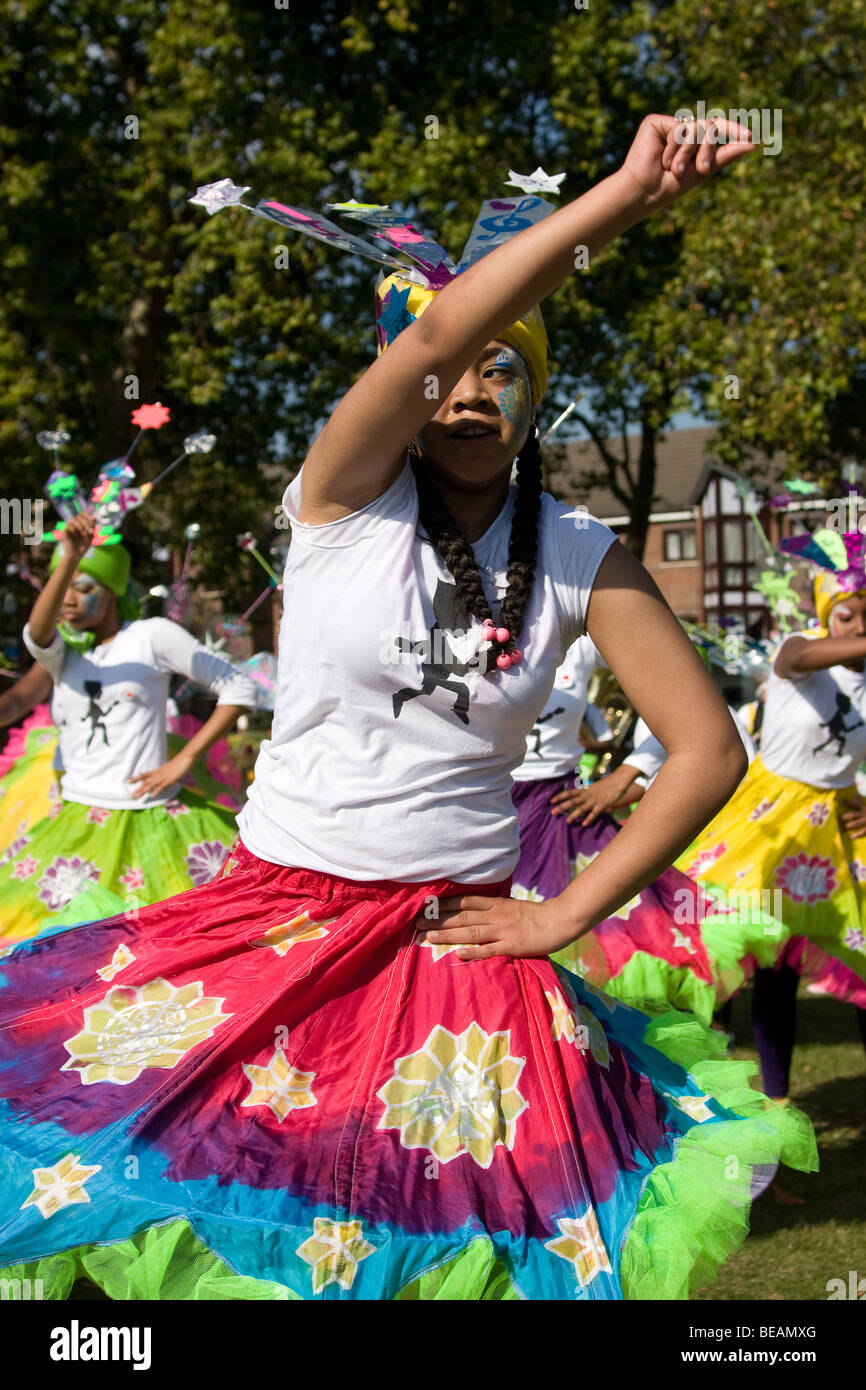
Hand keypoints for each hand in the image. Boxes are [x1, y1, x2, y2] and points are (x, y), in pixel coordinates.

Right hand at [59, 511, 96, 563]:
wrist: (76, 555)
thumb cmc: (83, 545)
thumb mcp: (90, 536)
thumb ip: (92, 527)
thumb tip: (94, 518)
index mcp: (80, 524)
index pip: (82, 514)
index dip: (87, 515)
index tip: (93, 519)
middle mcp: (74, 524)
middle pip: (78, 516)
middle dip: (86, 523)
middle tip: (90, 531)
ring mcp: (69, 527)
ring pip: (73, 519)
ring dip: (81, 526)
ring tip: (84, 535)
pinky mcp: (64, 531)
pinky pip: (68, 525)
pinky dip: (74, 529)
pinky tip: (76, 536)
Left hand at [128, 750, 192, 799]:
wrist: (186, 757)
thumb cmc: (179, 762)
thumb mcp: (169, 768)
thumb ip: (165, 773)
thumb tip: (162, 777)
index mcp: (158, 771)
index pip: (144, 775)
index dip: (135, 778)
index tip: (127, 782)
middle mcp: (159, 774)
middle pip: (146, 782)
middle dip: (138, 789)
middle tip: (130, 796)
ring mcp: (164, 777)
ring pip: (151, 784)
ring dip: (143, 791)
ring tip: (136, 796)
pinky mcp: (170, 779)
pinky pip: (162, 786)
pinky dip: (156, 791)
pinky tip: (152, 796)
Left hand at [415, 894, 575, 961]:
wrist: (560, 920)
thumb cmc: (536, 914)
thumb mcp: (512, 906)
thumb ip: (494, 908)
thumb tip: (474, 909)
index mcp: (496, 904)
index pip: (464, 901)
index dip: (444, 903)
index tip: (426, 905)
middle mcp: (495, 915)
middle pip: (462, 916)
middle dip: (438, 919)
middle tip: (417, 922)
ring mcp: (503, 931)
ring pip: (470, 932)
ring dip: (448, 934)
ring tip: (428, 936)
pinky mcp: (512, 945)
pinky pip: (490, 950)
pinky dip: (474, 952)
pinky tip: (458, 955)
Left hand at [550, 771, 635, 824]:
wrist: (618, 781)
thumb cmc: (607, 784)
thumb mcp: (594, 787)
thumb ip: (587, 792)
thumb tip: (581, 795)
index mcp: (585, 790)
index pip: (569, 792)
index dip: (560, 796)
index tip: (551, 800)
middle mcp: (587, 795)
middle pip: (572, 801)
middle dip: (562, 807)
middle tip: (553, 812)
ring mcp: (594, 800)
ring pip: (582, 808)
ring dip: (574, 815)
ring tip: (567, 821)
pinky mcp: (602, 805)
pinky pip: (594, 813)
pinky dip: (589, 819)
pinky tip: (584, 824)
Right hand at [619, 113, 755, 212]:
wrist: (646, 191)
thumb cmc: (671, 186)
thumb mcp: (703, 171)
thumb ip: (724, 155)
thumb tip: (753, 144)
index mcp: (695, 141)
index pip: (718, 128)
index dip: (734, 130)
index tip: (750, 137)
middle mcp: (684, 130)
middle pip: (709, 126)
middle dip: (707, 149)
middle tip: (700, 169)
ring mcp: (670, 124)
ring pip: (694, 127)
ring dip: (687, 153)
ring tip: (674, 169)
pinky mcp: (656, 122)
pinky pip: (678, 128)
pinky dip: (674, 147)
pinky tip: (663, 159)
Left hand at [839, 799, 865, 837]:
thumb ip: (860, 802)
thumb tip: (856, 795)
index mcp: (864, 808)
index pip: (854, 804)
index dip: (846, 803)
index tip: (838, 802)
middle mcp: (865, 813)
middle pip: (854, 814)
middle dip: (848, 816)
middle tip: (841, 818)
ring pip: (858, 822)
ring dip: (851, 824)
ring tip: (846, 826)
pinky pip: (863, 831)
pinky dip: (858, 834)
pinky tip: (852, 837)